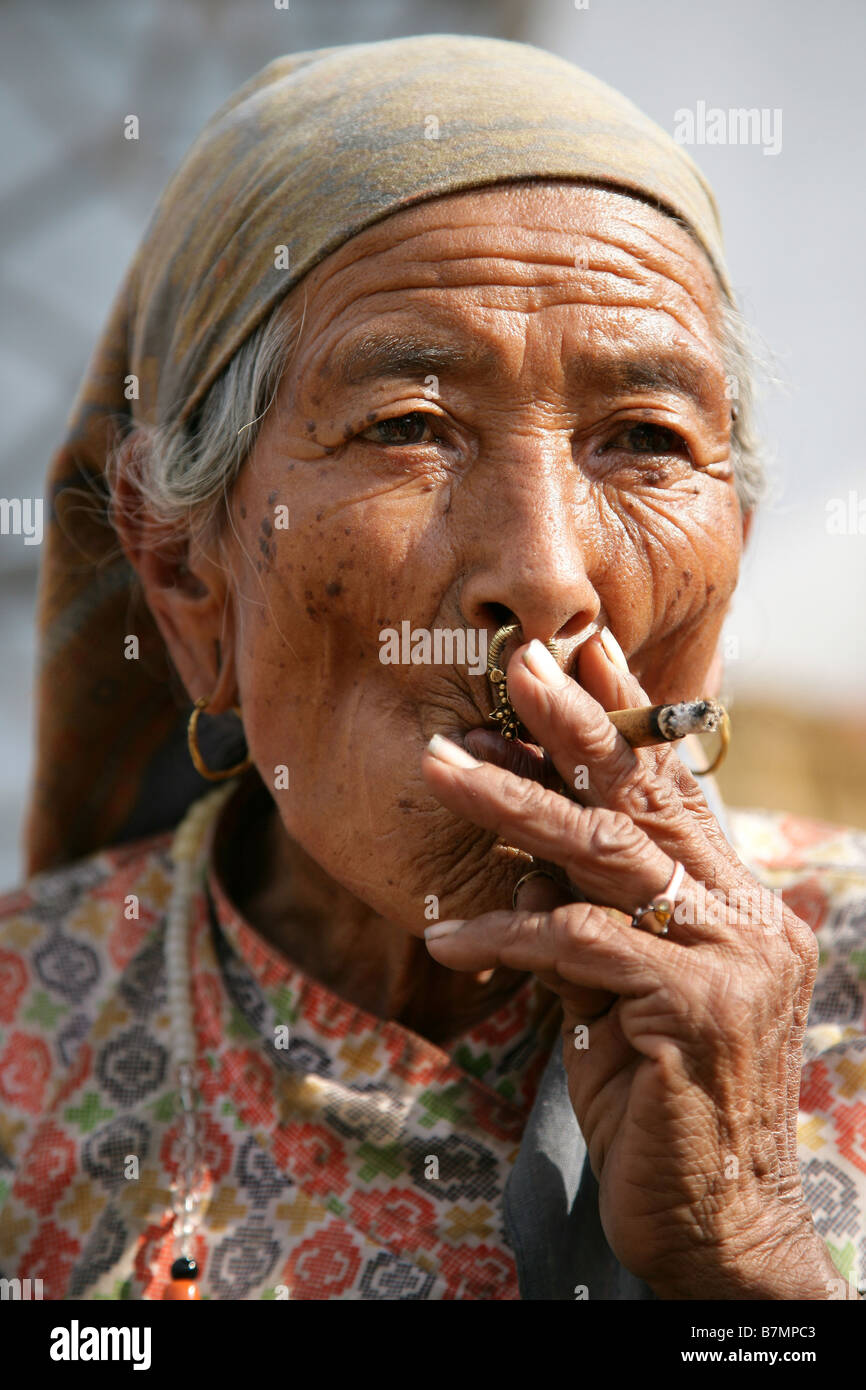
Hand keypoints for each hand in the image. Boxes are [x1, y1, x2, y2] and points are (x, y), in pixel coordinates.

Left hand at [421, 634, 840, 1298]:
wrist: (719, 1218)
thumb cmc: (660, 1100)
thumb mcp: (617, 996)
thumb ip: (588, 923)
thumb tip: (526, 865)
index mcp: (730, 899)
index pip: (672, 787)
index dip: (621, 716)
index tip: (572, 652)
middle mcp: (742, 912)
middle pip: (645, 795)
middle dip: (575, 721)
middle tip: (515, 661)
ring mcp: (727, 955)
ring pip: (606, 852)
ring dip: (514, 804)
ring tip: (440, 765)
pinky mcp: (691, 1006)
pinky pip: (578, 945)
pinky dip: (508, 937)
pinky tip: (446, 940)